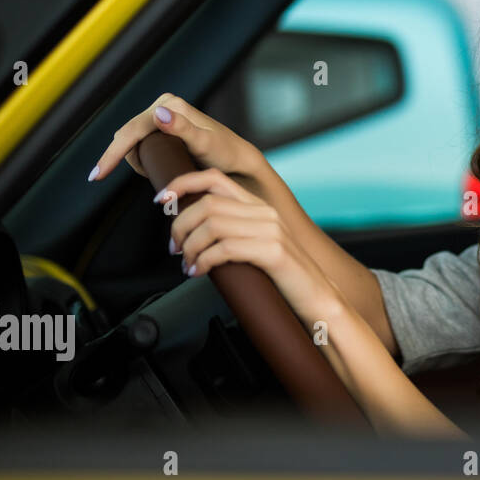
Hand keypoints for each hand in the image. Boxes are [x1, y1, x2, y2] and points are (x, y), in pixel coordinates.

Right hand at [89, 92, 267, 197]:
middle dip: (119, 157)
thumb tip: (159, 113)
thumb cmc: (225, 154)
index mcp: (171, 105)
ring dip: (131, 157)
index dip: (112, 154)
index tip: (97, 176)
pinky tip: (145, 167)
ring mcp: (165, 115)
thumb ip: (184, 129)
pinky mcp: (165, 126)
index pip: (132, 130)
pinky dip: (136, 154)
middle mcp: (166, 105)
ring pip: (132, 138)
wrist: (238, 161)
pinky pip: (140, 140)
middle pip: (128, 133)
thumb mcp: (205, 143)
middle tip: (133, 178)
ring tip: (150, 173)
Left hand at [158, 167, 335, 319]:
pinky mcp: (274, 252)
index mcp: (260, 208)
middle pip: (207, 203)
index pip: (215, 179)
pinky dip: (203, 261)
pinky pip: (225, 248)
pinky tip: (199, 272)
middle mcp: (266, 213)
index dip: (182, 183)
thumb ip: (232, 233)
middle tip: (174, 248)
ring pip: (212, 224)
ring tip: (187, 264)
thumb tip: (193, 232)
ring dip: (190, 246)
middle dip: (179, 225)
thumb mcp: (255, 247)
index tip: (161, 199)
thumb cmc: (284, 280)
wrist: (318, 300)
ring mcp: (272, 231)